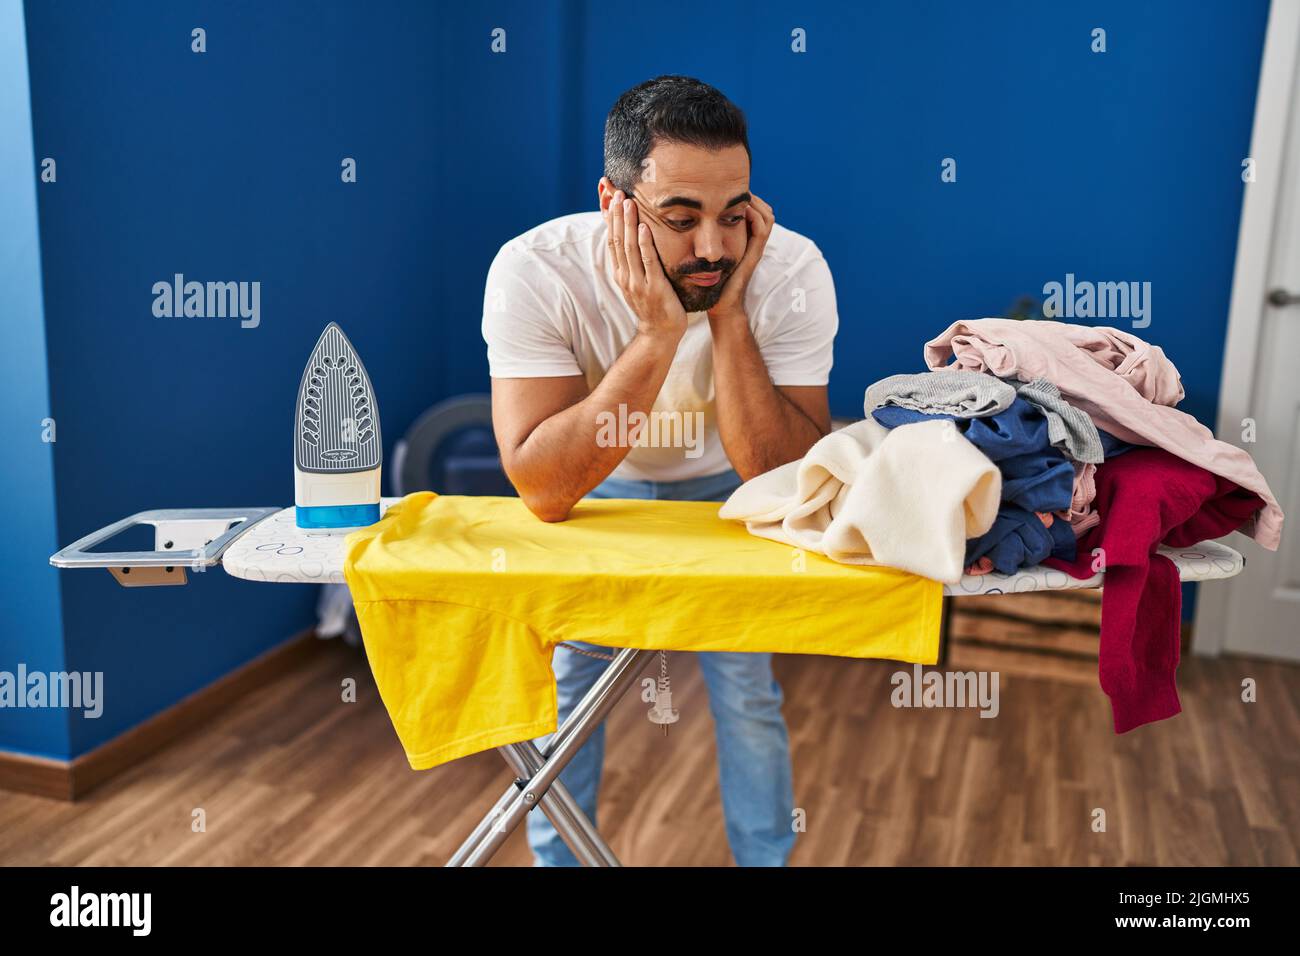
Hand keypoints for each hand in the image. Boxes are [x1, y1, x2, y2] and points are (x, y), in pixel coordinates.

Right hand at [605, 190, 686, 344]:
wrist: (661, 332)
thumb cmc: (654, 304)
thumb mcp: (639, 280)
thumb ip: (635, 260)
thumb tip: (633, 238)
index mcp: (621, 273)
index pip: (612, 240)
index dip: (610, 218)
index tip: (610, 197)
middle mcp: (625, 276)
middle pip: (617, 240)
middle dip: (617, 215)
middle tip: (618, 192)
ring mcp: (638, 283)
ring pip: (629, 248)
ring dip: (628, 224)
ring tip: (629, 203)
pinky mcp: (654, 288)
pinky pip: (648, 263)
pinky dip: (645, 244)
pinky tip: (644, 228)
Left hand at [707, 193, 773, 322]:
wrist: (719, 305)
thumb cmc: (709, 281)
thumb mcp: (705, 254)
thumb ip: (702, 237)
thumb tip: (683, 216)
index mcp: (742, 239)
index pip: (754, 209)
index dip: (745, 196)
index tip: (728, 187)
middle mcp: (751, 241)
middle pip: (764, 209)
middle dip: (752, 195)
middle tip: (737, 186)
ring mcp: (755, 248)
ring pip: (766, 216)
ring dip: (755, 201)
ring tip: (741, 194)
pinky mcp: (754, 254)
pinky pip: (762, 229)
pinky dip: (755, 216)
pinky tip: (742, 209)